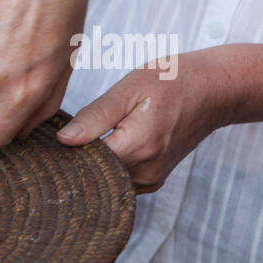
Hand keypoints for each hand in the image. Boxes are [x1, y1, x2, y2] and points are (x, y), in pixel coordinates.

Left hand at [55, 47, 239, 193]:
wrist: (214, 90)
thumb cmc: (171, 82)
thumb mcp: (128, 89)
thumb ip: (94, 117)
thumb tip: (63, 140)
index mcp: (137, 147)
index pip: (84, 164)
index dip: (63, 153)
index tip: (48, 142)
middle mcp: (145, 172)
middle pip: (93, 176)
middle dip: (74, 160)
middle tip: (61, 139)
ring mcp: (150, 180)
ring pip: (105, 181)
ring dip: (91, 164)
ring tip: (85, 138)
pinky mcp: (152, 181)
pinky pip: (118, 181)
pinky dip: (107, 167)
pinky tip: (102, 147)